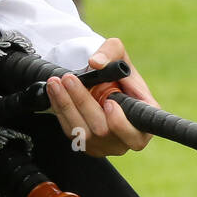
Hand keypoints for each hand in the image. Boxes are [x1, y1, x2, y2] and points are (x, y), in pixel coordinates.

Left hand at [45, 36, 155, 157]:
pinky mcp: (86, 144)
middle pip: (103, 130)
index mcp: (142, 119)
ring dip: (67, 105)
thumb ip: (111, 52)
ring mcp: (105, 144)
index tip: (109, 103)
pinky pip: (70, 131)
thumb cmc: (117, 72)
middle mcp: (126, 138)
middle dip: (84, 103)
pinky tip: (54, 91)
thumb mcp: (118, 54)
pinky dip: (60, 109)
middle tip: (70, 79)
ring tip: (56, 82)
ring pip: (83, 132)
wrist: (103, 83)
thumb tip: (96, 63)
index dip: (121, 124)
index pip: (136, 135)